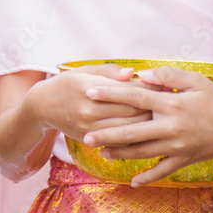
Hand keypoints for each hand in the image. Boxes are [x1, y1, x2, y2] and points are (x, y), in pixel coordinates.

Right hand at [30, 64, 152, 141]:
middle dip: (153, 107)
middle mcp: (88, 109)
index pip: (127, 89)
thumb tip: (133, 74)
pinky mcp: (89, 140)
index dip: (149, 89)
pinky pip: (118, 141)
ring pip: (128, 129)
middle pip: (131, 110)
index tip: (164, 87)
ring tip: (162, 119)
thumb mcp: (83, 71)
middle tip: (170, 104)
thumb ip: (109, 71)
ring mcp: (88, 127)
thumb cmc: (67, 84)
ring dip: (147, 124)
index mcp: (88, 86)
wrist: (42, 107)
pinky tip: (146, 133)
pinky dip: (133, 138)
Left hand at [82, 66, 212, 185]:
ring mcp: (176, 146)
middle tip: (85, 135)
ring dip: (119, 153)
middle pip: (131, 131)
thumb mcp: (195, 80)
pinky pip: (162, 171)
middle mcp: (171, 126)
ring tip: (100, 152)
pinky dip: (147, 177)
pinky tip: (132, 181)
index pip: (134, 97)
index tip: (90, 92)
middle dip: (106, 133)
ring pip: (142, 152)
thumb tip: (143, 74)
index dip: (110, 94)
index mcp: (171, 104)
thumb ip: (168, 75)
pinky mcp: (184, 160)